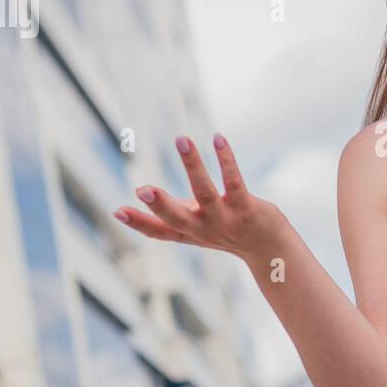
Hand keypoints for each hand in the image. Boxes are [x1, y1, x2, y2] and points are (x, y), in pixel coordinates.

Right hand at [113, 133, 282, 260]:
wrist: (269, 248)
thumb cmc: (228, 232)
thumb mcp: (198, 225)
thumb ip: (173, 211)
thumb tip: (140, 192)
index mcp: (189, 232)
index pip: (159, 231)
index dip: (138, 223)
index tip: (117, 210)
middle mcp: (204, 229)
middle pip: (178, 219)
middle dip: (160, 205)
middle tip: (142, 189)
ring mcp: (226, 220)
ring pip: (206, 193)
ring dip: (193, 166)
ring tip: (181, 139)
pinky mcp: (247, 208)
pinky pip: (234, 182)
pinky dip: (225, 159)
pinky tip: (217, 138)